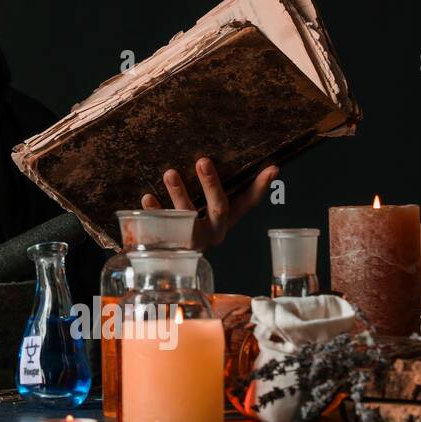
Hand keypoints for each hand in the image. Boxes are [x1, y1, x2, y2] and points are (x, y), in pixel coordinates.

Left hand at [140, 157, 278, 252]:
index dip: (260, 187)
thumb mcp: (208, 212)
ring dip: (179, 193)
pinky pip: (161, 228)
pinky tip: (148, 198)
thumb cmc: (191, 226)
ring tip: (170, 173)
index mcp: (226, 221)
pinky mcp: (169, 244)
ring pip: (188, 217)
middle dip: (212, 185)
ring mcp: (192, 239)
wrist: (170, 262)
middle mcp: (213, 231)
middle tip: (203, 160)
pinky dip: (155, 212)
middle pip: (218, 208)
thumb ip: (215, 191)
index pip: (248, 203)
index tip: (272, 168)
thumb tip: (220, 160)